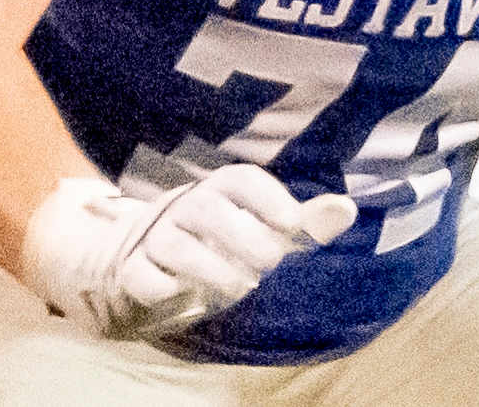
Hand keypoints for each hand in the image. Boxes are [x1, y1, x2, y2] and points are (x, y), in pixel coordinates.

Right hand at [18, 164, 358, 341]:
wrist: (141, 261)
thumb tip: (348, 210)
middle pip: (207, 209)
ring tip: (241, 286)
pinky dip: (165, 289)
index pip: (241, 180)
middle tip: (270, 263)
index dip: (268, 199)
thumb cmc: (218, 241)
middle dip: (242, 235)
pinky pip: (143, 277)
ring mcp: (153, 238)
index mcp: (220, 189)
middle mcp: (184, 206)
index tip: (293, 224)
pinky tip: (185, 298)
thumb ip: (302, 223)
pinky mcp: (130, 271)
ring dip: (211, 268)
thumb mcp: (259, 229)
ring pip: (177, 245)